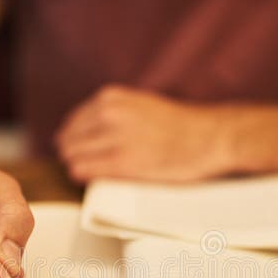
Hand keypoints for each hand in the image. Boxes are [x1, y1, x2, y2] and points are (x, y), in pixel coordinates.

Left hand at [56, 85, 231, 182]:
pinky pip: (83, 170)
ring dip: (79, 168)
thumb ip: (112, 114)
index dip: (77, 142)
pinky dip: (84, 177)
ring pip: (70, 156)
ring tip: (99, 174)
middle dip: (75, 155)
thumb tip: (86, 134)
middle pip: (66, 141)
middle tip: (92, 168)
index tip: (87, 154)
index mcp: (110, 98)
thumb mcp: (139, 105)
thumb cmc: (180, 127)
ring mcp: (115, 137)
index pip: (72, 123)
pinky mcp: (123, 162)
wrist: (211, 136)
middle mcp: (108, 113)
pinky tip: (96, 180)